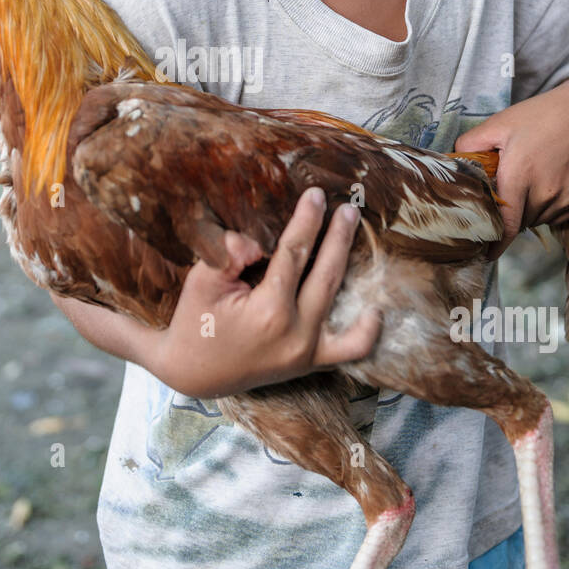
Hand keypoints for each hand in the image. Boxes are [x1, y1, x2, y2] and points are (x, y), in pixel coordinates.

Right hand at [153, 186, 381, 397]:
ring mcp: (307, 352)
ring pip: (343, 305)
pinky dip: (367, 330)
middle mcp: (295, 333)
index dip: (307, 221)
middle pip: (326, 274)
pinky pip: (351, 349)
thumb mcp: (201, 281)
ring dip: (351, 267)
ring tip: (356, 243)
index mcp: (268, 311)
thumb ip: (228, 254)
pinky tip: (374, 306)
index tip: (316, 195)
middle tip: (348, 209)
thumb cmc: (194, 321)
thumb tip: (254, 241)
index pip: (294, 254)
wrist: (193, 373)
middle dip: (338, 236)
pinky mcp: (310, 363)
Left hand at [454, 76, 568, 260]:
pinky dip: (548, 207)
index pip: (506, 224)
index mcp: (521, 174)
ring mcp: (567, 198)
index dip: (495, 244)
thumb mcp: (499, 123)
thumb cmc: (540, 115)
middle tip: (507, 191)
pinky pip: (557, 215)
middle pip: (519, 221)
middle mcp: (546, 191)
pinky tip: (547, 182)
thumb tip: (452, 163)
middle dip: (509, 214)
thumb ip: (470, 145)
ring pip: (538, 220)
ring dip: (528, 210)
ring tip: (529, 181)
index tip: (484, 254)